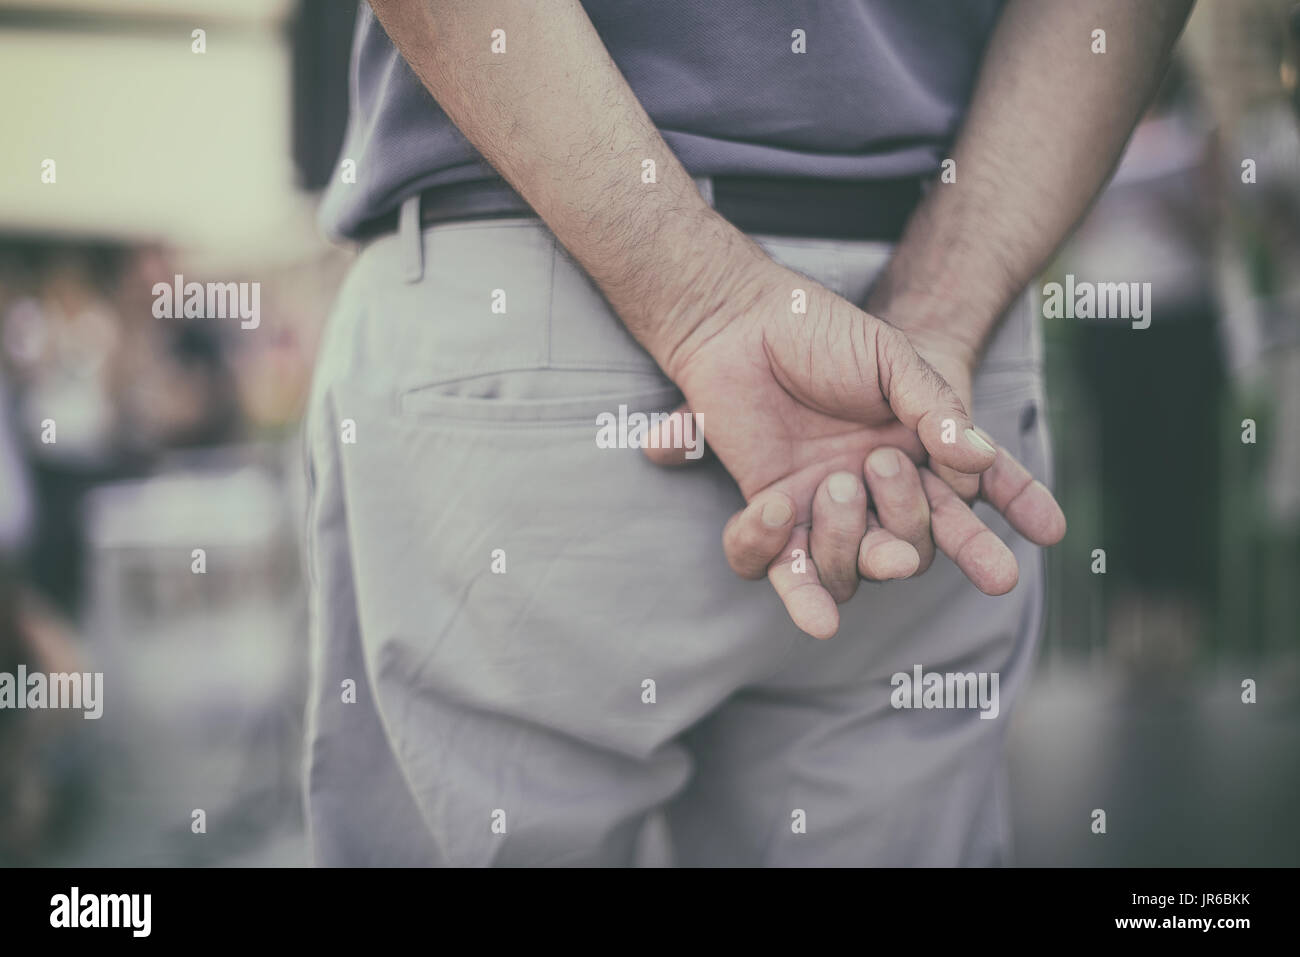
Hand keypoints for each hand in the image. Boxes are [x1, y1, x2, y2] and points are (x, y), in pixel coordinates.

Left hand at [644, 254, 1063, 637]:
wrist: (744, 319)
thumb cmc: (821, 331)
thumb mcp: (891, 357)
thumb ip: (934, 408)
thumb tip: (978, 460)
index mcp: (917, 451)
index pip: (978, 492)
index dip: (1017, 507)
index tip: (1050, 531)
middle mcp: (877, 490)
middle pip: (918, 547)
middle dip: (917, 529)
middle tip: (885, 465)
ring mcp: (824, 508)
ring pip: (853, 571)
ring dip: (851, 543)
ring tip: (838, 483)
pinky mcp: (772, 513)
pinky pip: (779, 569)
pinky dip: (784, 569)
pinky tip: (778, 511)